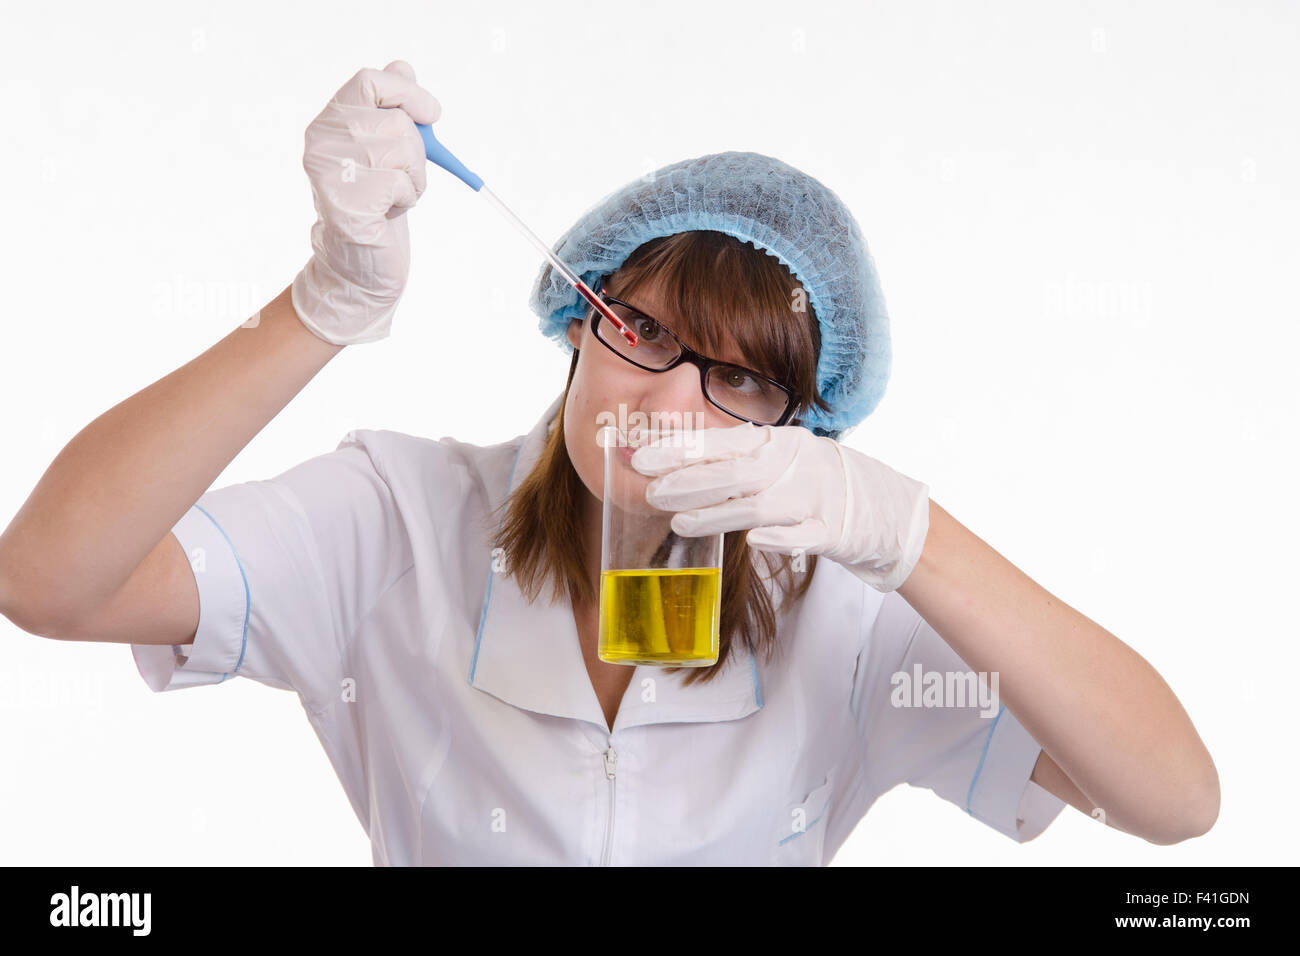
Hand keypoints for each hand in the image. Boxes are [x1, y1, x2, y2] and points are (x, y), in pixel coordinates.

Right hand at [290, 61, 440, 344]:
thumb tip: (402, 66)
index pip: (369, 81)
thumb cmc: (376, 205)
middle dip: (416, 151)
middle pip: (395, 119)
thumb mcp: (387, 151)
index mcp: (329, 123)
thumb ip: (392, 109)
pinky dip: (408, 198)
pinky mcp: (347, 203)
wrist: (361, 264)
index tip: (431, 113)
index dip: (406, 92)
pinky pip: (402, 183)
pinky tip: (388, 212)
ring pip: (403, 150)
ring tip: (394, 196)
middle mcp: (321, 142)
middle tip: (403, 176)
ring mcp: (330, 173)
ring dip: (414, 177)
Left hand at [630, 424, 930, 592]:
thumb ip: (734, 461)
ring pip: (760, 506)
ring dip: (718, 514)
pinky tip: (752, 542)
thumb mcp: (777, 459)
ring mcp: (813, 498)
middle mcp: (794, 465)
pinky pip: (803, 535)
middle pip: (735, 474)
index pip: (722, 444)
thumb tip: (675, 464)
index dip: (680, 451)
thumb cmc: (813, 480)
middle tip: (650, 493)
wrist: (879, 504)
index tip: (642, 459)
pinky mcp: (832, 531)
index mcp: (778, 442)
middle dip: (690, 483)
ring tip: (678, 523)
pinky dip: (779, 538)